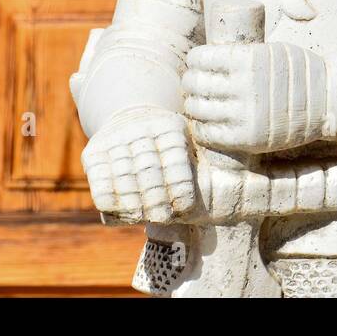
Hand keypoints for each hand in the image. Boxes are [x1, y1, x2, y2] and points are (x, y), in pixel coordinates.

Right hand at [80, 107, 196, 223]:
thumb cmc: (168, 141)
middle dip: (158, 200)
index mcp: (168, 126)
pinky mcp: (92, 154)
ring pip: (124, 180)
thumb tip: (244, 184)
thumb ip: (202, 160)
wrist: (128, 117)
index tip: (185, 207)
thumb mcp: (187, 139)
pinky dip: (113, 204)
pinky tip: (125, 214)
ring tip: (146, 218)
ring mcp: (113, 141)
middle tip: (165, 217)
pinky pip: (100, 185)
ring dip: (136, 205)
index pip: (175, 160)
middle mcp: (139, 129)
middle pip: (149, 172)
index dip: (180, 187)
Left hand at [183, 42, 329, 152]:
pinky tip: (201, 124)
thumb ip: (247, 54)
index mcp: (248, 59)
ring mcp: (245, 115)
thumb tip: (216, 55)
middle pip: (196, 84)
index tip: (195, 63)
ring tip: (195, 103)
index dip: (193, 60)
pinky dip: (201, 129)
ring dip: (192, 106)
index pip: (201, 58)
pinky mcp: (248, 139)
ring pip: (199, 110)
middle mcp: (244, 87)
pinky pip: (211, 135)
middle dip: (189, 82)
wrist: (327, 102)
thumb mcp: (273, 51)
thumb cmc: (298, 73)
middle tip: (192, 83)